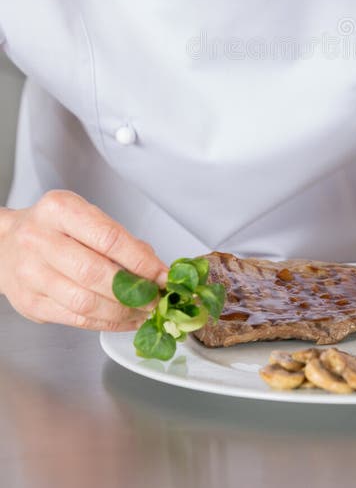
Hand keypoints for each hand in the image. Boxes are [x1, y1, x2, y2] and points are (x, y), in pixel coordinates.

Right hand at [0, 189, 168, 330]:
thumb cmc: (53, 228)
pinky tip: (123, 319)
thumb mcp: (84, 216)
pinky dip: (105, 322)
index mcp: (59, 210)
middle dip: (133, 291)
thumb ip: (118, 238)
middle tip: (156, 298)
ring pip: (85, 302)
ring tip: (144, 312)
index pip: (108, 238)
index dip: (141, 261)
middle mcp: (40, 240)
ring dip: (122, 312)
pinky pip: (75, 319)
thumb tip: (153, 267)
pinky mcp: (30, 304)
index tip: (163, 274)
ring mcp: (31, 274)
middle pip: (95, 273)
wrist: (5, 244)